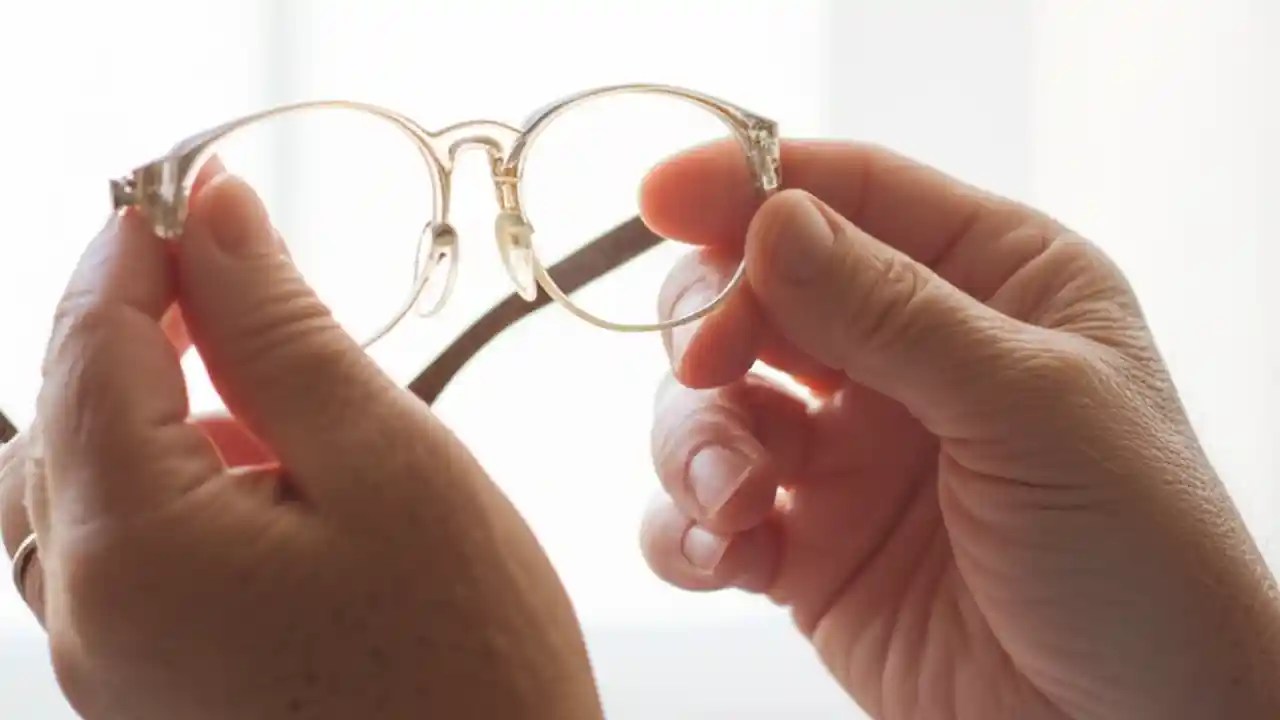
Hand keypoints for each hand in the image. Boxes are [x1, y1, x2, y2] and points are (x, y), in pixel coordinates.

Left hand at [0, 167, 599, 719]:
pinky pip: (119, 555)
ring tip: (276, 396)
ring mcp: (110, 667)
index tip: (196, 183)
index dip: (139, 246)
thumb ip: (280, 330)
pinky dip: (172, 486)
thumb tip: (215, 214)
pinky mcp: (151, 690)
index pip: (90, 344)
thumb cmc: (471, 659)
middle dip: (143, 325)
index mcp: (128, 550)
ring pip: (83, 486)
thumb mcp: (388, 462)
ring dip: (159, 408)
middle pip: (66, 414)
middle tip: (244, 277)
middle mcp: (85, 619)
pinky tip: (267, 484)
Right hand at [639, 141, 1279, 718]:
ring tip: (734, 502)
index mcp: (988, 284)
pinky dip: (685, 530)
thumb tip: (772, 220)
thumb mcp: (1035, 412)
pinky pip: (700, 516)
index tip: (662, 194)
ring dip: (695, 441)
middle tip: (709, 364)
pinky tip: (724, 559)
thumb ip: (895, 314)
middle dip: (712, 321)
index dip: (748, 181)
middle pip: (755, 288)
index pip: (850, 196)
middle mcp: (904, 358)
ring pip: (709, 403)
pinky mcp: (802, 550)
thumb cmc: (1139, 561)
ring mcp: (845, 457)